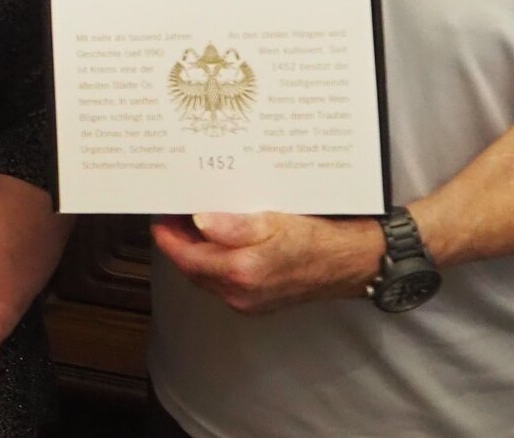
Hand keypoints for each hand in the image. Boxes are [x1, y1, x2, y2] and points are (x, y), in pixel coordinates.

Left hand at [150, 211, 382, 314]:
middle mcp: (240, 294)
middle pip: (192, 268)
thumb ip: (235, 225)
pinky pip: (223, 282)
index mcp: (241, 273)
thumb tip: (199, 221)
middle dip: (178, 243)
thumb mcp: (276, 222)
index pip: (186, 258)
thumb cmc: (318, 239)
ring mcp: (248, 301)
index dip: (168, 236)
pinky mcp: (257, 301)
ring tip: (191, 222)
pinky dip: (213, 261)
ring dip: (195, 252)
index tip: (160, 215)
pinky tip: (218, 241)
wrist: (352, 263)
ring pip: (206, 276)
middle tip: (173, 213)